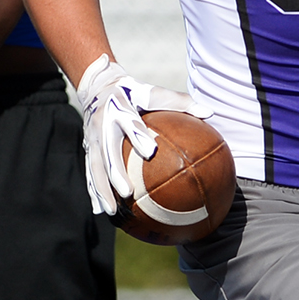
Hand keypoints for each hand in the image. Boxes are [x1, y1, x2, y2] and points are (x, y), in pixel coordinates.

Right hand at [73, 53, 192, 216]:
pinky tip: (103, 211)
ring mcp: (93, 140)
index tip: (150, 150)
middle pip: (107, 152)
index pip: (129, 122)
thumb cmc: (135, 93)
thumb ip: (181, 102)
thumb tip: (210, 113)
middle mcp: (103, 126)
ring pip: (96, 168)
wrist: (98, 87)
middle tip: (128, 192)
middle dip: (115, 174)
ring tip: (111, 212)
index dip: (138, 136)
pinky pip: (91, 173)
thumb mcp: (155, 92)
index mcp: (120, 108)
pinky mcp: (88, 150)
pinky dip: (95, 192)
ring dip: (101, 190)